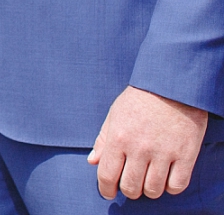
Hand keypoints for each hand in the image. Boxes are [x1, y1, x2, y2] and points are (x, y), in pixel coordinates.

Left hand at [87, 86, 207, 199]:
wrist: (172, 86)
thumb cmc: (140, 99)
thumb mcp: (115, 114)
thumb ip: (103, 139)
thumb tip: (92, 162)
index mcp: (118, 138)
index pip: (107, 175)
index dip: (106, 189)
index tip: (109, 193)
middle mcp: (139, 148)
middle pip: (131, 187)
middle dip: (129, 191)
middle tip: (131, 185)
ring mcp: (163, 152)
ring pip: (153, 190)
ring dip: (149, 190)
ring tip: (149, 181)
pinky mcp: (186, 154)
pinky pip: (177, 185)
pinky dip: (171, 188)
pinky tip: (167, 178)